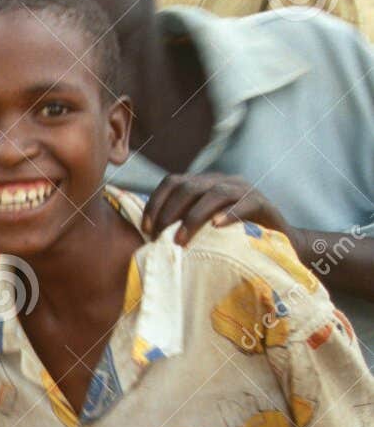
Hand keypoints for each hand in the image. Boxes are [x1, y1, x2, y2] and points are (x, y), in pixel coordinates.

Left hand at [143, 172, 291, 247]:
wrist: (279, 244)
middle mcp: (222, 181)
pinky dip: (229, 214)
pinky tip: (215, 227)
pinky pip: (243, 203)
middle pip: (189, 186)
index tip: (146, 228)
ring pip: (213, 194)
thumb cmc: (234, 241)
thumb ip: (181, 225)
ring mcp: (243, 189)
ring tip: (180, 241)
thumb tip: (148, 237)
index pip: (173, 182)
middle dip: (169, 212)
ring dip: (193, 218)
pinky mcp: (262, 203)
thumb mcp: (203, 231)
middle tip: (160, 238)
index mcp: (204, 184)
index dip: (156, 202)